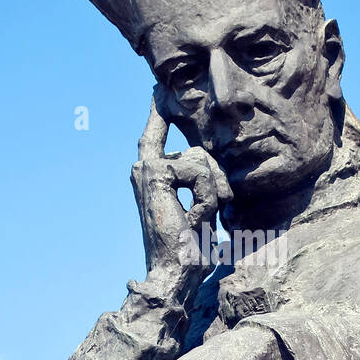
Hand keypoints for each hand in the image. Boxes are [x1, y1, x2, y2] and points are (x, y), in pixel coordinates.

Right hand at [132, 88, 231, 302]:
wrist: (175, 272)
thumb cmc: (191, 248)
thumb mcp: (201, 206)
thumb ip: (200, 180)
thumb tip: (210, 160)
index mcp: (151, 176)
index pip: (155, 133)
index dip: (159, 111)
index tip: (159, 87)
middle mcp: (144, 169)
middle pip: (197, 152)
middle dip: (216, 180)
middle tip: (214, 209)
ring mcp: (146, 169)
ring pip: (201, 159)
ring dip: (213, 192)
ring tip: (201, 218)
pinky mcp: (154, 173)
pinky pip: (199, 169)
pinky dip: (206, 196)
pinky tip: (193, 218)